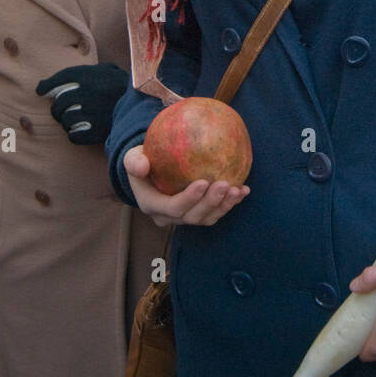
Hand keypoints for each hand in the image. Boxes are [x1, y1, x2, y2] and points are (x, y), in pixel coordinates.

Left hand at [36, 62, 127, 144]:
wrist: (146, 104)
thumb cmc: (123, 86)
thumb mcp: (107, 70)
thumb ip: (82, 72)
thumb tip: (45, 83)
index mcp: (90, 76)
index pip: (59, 80)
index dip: (47, 86)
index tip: (41, 91)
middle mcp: (88, 93)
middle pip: (58, 103)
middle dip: (57, 108)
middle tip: (61, 111)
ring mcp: (92, 113)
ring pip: (65, 120)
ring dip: (66, 122)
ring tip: (74, 121)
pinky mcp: (97, 131)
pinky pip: (73, 136)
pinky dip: (74, 135)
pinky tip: (79, 131)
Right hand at [123, 144, 249, 226]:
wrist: (149, 171)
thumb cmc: (142, 160)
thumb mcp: (132, 158)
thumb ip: (134, 162)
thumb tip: (142, 165)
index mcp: (152, 205)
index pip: (173, 208)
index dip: (189, 199)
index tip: (204, 181)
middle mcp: (169, 217)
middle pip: (193, 216)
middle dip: (211, 203)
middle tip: (226, 184)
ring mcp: (184, 217)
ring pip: (207, 218)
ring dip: (224, 206)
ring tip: (238, 190)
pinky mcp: (198, 213)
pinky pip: (215, 212)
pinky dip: (230, 203)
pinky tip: (244, 190)